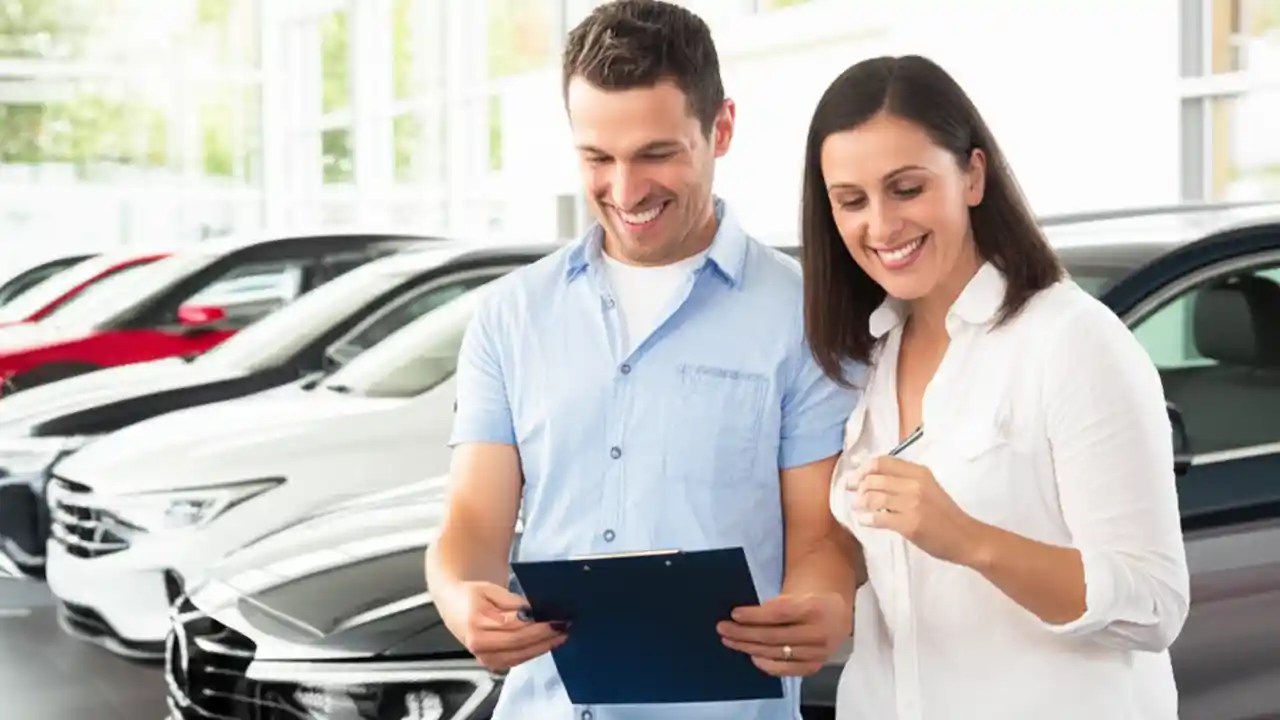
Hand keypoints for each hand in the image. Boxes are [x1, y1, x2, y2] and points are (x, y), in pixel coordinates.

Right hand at [450, 581, 567, 671]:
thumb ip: (513, 601)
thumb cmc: (470, 596)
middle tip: (564, 626)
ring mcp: (484, 657)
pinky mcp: (491, 663)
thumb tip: (535, 610)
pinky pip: (517, 660)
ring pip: (520, 655)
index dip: (537, 624)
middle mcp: (479, 645)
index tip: (555, 618)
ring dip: (543, 646)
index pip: (513, 626)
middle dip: (544, 636)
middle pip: (519, 643)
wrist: (453, 606)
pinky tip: (547, 643)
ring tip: (561, 635)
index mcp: (476, 623)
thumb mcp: (490, 589)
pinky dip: (534, 652)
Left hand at [716, 592, 849, 676]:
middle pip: (774, 636)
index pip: (779, 613)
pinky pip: (788, 669)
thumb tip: (739, 613)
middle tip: (723, 628)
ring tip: (730, 641)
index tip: (734, 613)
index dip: (755, 615)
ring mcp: (820, 652)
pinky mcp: (816, 665)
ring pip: (777, 653)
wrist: (838, 608)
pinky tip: (752, 656)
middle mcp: (821, 632)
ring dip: (749, 647)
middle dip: (744, 633)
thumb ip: (774, 601)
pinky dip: (768, 665)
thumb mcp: (797, 588)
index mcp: (817, 607)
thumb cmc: (810, 593)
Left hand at [847, 456, 988, 566]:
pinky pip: (879, 517)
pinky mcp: (911, 524)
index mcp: (919, 472)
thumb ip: (904, 481)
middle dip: (858, 486)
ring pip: (874, 497)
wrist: (967, 538)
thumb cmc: (945, 515)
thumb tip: (871, 479)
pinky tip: (864, 521)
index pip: (882, 462)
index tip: (855, 478)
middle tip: (853, 494)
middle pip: (874, 478)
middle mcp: (915, 484)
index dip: (863, 469)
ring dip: (860, 502)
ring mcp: (913, 504)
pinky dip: (867, 519)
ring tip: (857, 508)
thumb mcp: (927, 488)